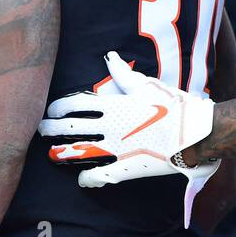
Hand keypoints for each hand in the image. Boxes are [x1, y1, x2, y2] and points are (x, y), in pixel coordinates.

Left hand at [37, 51, 217, 226]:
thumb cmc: (173, 105)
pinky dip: (87, 178)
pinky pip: (101, 175)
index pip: (76, 104)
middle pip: (71, 128)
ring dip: (62, 154)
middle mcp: (111, 127)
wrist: (194, 132)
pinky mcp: (127, 168)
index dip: (59, 107)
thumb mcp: (147, 85)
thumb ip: (124, 75)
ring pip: (80, 152)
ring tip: (51, 154)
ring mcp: (117, 149)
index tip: (50, 110)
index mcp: (114, 105)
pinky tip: (81, 179)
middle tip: (41, 130)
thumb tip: (110, 57)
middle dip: (52, 129)